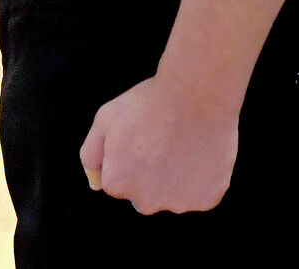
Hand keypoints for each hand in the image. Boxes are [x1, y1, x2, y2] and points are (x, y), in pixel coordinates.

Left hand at [78, 75, 238, 215]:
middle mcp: (145, 203)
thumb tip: (95, 184)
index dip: (129, 155)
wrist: (196, 94)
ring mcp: (177, 204)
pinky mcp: (206, 199)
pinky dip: (202, 177)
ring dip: (177, 176)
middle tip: (163, 140)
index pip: (118, 179)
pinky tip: (201, 152)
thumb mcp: (105, 119)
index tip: (142, 136)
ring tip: (184, 143)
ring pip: (173, 194)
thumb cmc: (149, 104)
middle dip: (151, 172)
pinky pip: (201, 193)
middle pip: (145, 192)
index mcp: (117, 184)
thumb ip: (92, 155)